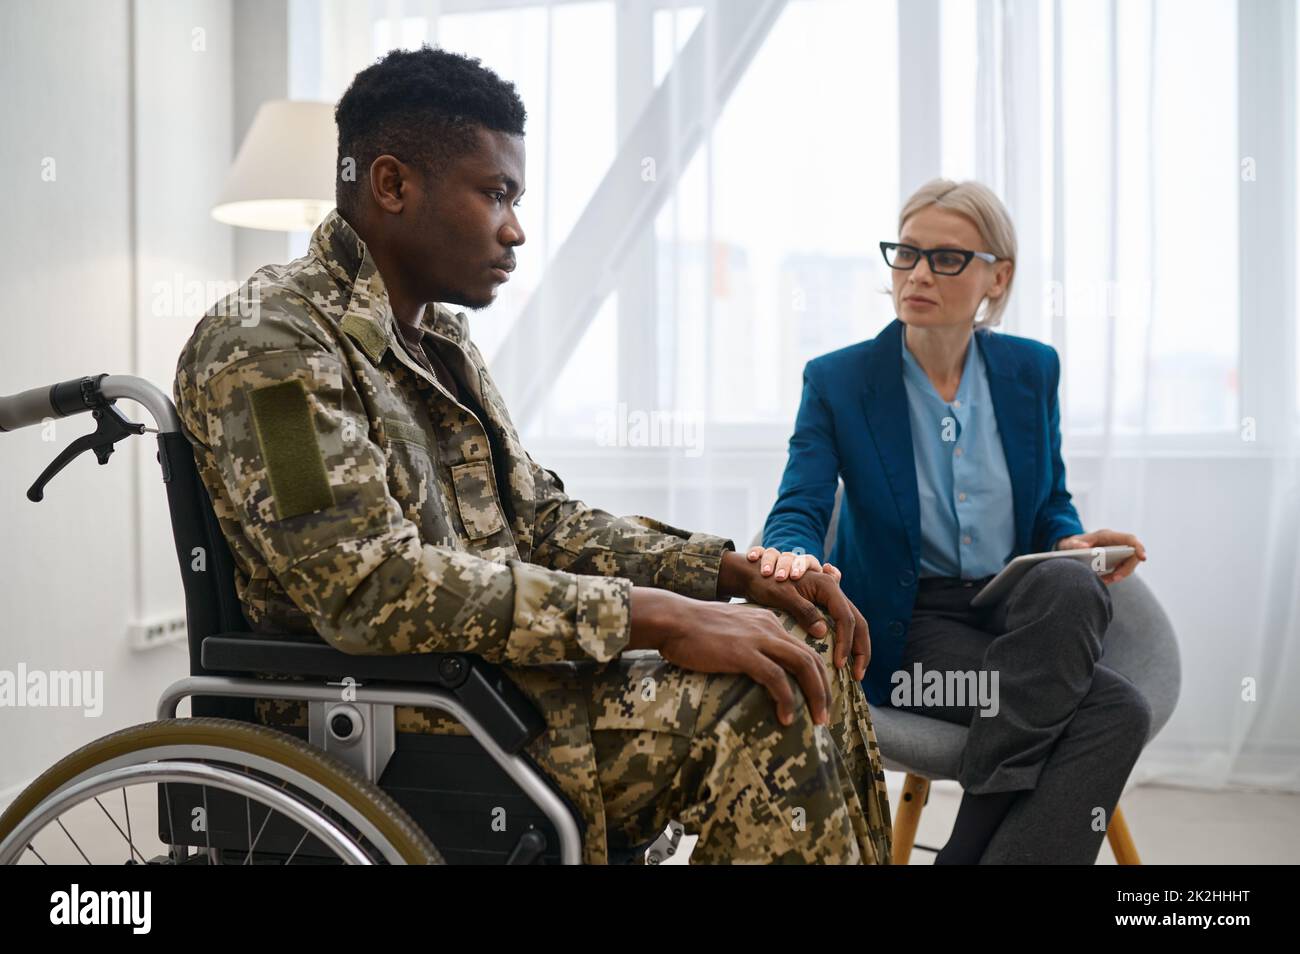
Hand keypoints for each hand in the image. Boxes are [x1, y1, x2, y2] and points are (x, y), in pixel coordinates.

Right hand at [627, 587, 831, 726]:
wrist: (672, 619)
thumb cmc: (693, 629)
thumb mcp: (730, 630)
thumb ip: (747, 642)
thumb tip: (754, 667)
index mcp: (768, 622)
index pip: (804, 649)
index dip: (817, 676)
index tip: (819, 699)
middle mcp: (769, 627)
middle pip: (811, 658)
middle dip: (824, 689)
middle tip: (825, 716)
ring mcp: (758, 639)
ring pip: (803, 666)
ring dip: (816, 696)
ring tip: (818, 720)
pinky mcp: (743, 653)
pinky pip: (776, 678)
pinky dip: (786, 699)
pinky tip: (786, 717)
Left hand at [723, 551, 869, 679]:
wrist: (756, 572)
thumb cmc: (766, 582)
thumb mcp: (781, 594)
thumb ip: (803, 611)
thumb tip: (822, 632)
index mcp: (827, 586)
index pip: (846, 618)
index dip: (845, 642)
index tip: (838, 664)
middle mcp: (834, 592)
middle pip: (858, 622)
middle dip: (861, 650)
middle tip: (858, 676)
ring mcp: (830, 600)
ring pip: (855, 625)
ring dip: (858, 649)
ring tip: (855, 673)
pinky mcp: (824, 608)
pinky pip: (843, 627)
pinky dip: (847, 644)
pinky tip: (844, 661)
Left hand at [1055, 529, 1146, 583]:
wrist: (1069, 548)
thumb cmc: (1070, 544)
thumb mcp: (1068, 543)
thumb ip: (1073, 544)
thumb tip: (1084, 548)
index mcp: (1107, 535)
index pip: (1129, 539)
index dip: (1139, 547)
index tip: (1143, 558)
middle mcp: (1115, 543)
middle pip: (1132, 555)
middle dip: (1127, 568)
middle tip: (1114, 578)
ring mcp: (1117, 552)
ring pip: (1128, 564)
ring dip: (1119, 574)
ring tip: (1105, 581)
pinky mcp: (1115, 560)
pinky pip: (1121, 570)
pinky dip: (1114, 577)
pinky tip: (1103, 581)